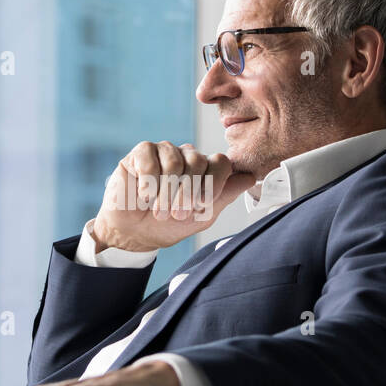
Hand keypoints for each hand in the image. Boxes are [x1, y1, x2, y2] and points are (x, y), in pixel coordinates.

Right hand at [90, 141, 256, 252]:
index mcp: (205, 169)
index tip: (202, 205)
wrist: (134, 234)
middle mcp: (187, 156)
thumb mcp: (203, 215)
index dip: (213, 184)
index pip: (220, 162)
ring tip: (159, 210)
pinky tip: (144, 196)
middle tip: (176, 213)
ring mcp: (164, 151)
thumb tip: (251, 177)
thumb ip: (225, 195)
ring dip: (166, 191)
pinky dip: (148, 181)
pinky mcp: (141, 153)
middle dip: (188, 192)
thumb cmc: (169, 225)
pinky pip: (150, 157)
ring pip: (174, 159)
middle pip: (198, 161)